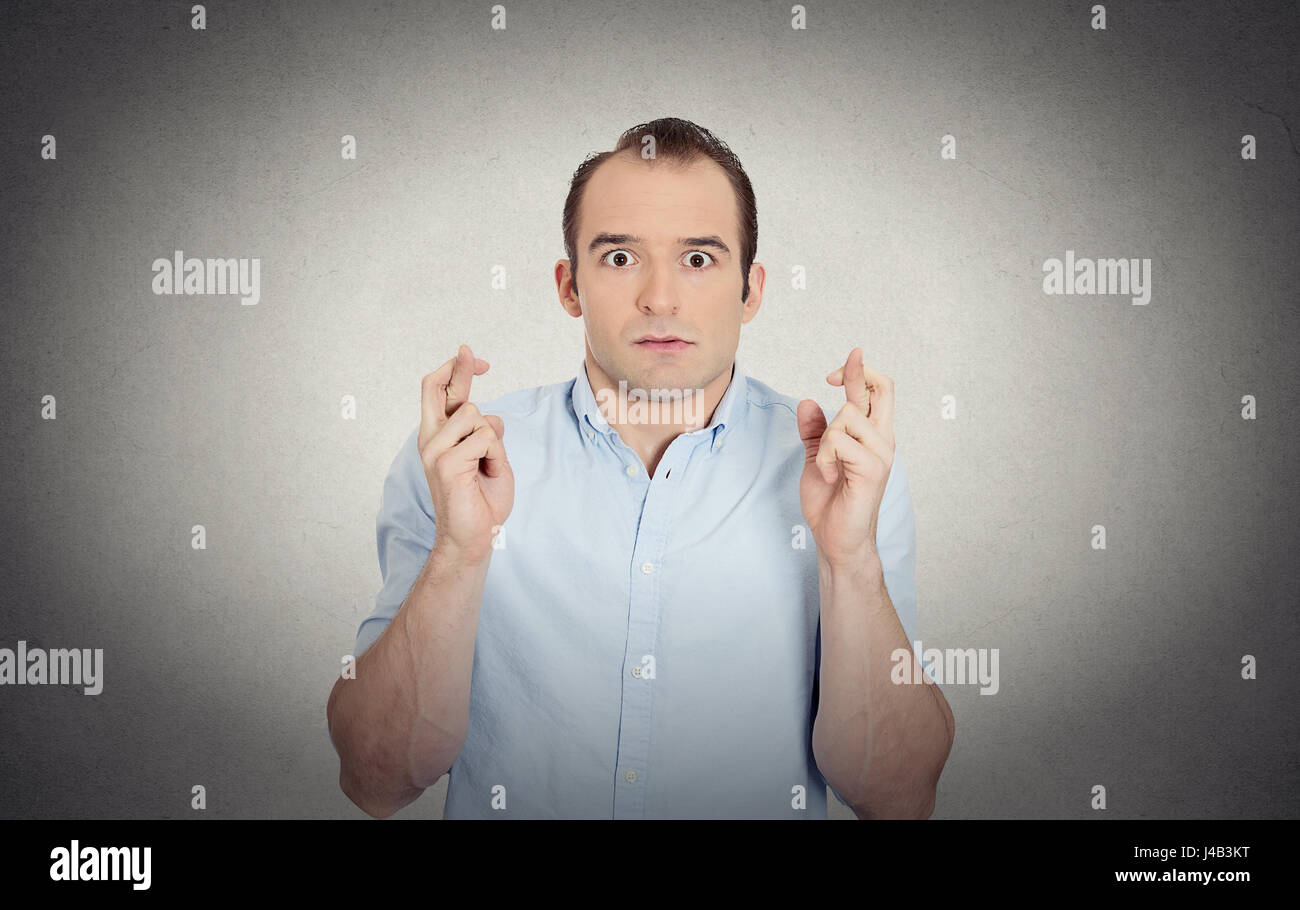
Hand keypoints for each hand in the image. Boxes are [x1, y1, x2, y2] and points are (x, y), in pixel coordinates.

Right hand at [418, 344, 513, 563]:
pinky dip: (496, 455)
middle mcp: (430, 439)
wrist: (475, 536)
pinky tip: (485, 474)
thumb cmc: (482, 498)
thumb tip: (488, 414)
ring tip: (486, 466)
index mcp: (438, 436)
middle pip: (442, 389)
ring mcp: (435, 450)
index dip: (455, 370)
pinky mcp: (446, 462)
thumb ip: (484, 432)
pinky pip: (486, 439)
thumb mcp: (489, 456)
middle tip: (470, 351)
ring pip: (476, 415)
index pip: (437, 392)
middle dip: (461, 368)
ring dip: (493, 440)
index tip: (472, 357)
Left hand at [796, 347, 894, 568]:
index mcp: (871, 436)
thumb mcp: (817, 458)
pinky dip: (825, 458)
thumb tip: (806, 401)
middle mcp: (882, 441)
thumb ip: (814, 431)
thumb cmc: (830, 502)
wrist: (836, 540)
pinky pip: (840, 442)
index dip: (859, 371)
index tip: (832, 373)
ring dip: (826, 439)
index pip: (877, 391)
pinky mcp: (871, 470)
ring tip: (826, 466)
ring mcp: (880, 455)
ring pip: (847, 416)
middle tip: (831, 377)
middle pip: (882, 388)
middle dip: (855, 374)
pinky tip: (830, 476)